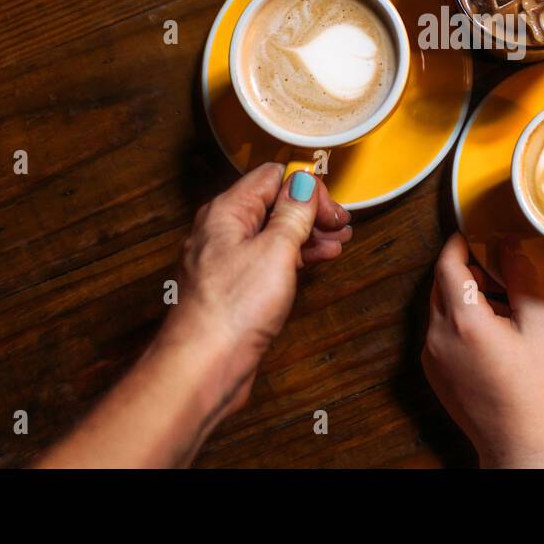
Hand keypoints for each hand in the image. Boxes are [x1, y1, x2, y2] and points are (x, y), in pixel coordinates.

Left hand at [159, 165, 351, 406]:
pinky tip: (316, 261)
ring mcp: (226, 261)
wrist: (203, 365)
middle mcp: (221, 231)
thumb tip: (304, 182)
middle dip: (310, 211)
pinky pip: (267, 260)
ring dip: (307, 234)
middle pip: (272, 204)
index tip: (331, 210)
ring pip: (271, 233)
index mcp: (226, 212)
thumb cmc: (232, 310)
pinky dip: (294, 256)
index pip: (271, 177)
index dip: (306, 188)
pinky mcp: (233, 288)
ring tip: (337, 241)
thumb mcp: (275, 250)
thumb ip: (293, 212)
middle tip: (341, 224)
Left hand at [422, 233, 543, 467]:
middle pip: (440, 285)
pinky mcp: (431, 370)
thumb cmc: (533, 388)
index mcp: (465, 321)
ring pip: (439, 308)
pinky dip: (457, 321)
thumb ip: (521, 280)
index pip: (447, 266)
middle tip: (496, 274)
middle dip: (464, 272)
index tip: (470, 236)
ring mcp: (431, 355)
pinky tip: (488, 335)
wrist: (517, 441)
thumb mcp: (538, 326)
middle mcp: (439, 335)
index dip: (457, 245)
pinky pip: (438, 331)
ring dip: (462, 297)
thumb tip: (510, 248)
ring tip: (499, 309)